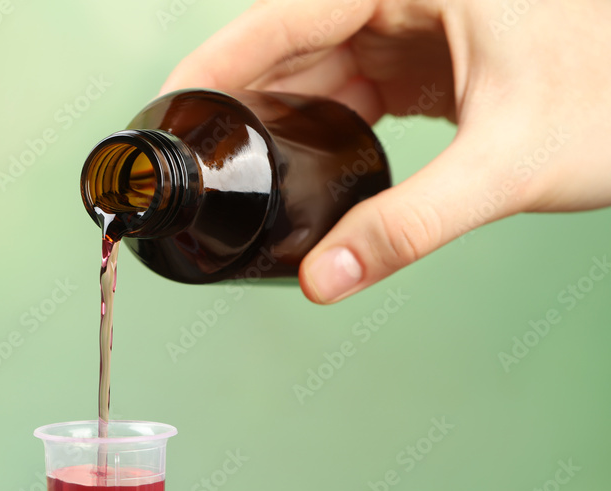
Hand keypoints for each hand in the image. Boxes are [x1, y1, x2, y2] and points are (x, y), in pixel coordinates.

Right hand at [161, 0, 610, 302]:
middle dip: (240, 99)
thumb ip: (409, 226)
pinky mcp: (434, 55)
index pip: (285, 15)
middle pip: (292, 40)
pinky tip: (301, 159)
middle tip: (193, 157)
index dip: (216, 62)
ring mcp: (421, 22)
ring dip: (279, 116)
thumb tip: (323, 280)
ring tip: (236, 168)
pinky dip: (323, 123)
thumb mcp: (508, 164)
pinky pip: (355, 83)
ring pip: (320, 64)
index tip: (166, 106)